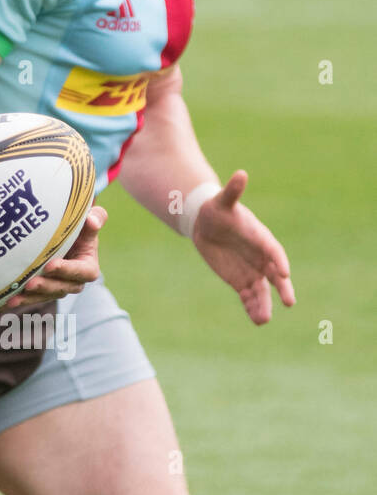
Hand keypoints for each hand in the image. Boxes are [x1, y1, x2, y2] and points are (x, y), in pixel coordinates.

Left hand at [7, 205, 106, 308]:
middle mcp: (74, 281)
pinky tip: (7, 300)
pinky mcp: (43, 291)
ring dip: (30, 297)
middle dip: (46, 286)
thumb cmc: (77, 226)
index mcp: (88, 266)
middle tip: (30, 283)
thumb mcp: (88, 221)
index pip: (82, 272)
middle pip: (62, 288)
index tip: (50, 265)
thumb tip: (92, 219)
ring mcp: (58, 287)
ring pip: (46, 295)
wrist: (61, 235)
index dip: (67, 270)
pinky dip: (21, 299)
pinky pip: (32, 297)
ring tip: (14, 296)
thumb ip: (96, 217)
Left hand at [192, 171, 293, 324]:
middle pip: (275, 275)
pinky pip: (248, 296)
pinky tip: (256, 319)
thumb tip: (241, 174)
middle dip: (282, 288)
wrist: (206, 224)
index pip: (273, 250)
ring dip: (263, 305)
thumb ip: (233, 191)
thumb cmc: (217, 210)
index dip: (278, 260)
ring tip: (263, 320)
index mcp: (260, 238)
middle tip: (289, 302)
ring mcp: (252, 270)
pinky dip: (251, 307)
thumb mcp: (222, 201)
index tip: (283, 272)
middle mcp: (260, 257)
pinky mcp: (240, 281)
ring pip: (261, 291)